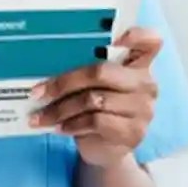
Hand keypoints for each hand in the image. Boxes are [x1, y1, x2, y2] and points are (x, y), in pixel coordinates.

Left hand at [28, 28, 160, 168]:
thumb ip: (85, 72)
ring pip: (93, 99)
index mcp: (138, 64)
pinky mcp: (132, 132)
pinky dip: (72, 124)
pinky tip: (58, 127)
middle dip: (64, 81)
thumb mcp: (93, 88)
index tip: (113, 38)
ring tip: (40, 115)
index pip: (150, 41)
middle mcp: (145, 84)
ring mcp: (142, 109)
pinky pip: (96, 121)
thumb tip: (44, 67)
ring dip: (60, 108)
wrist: (106, 151)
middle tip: (37, 91)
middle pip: (101, 71)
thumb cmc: (97, 111)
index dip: (136, 35)